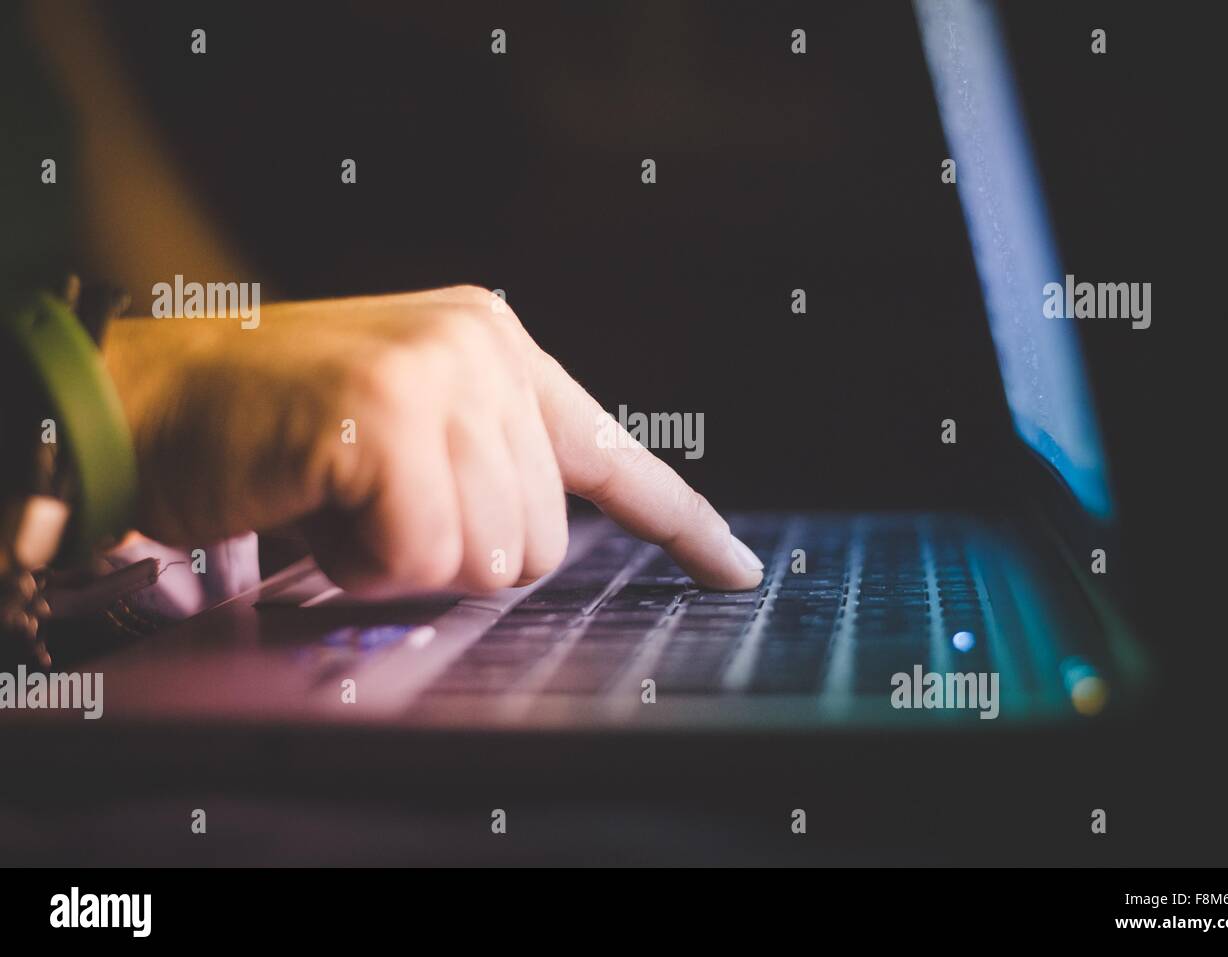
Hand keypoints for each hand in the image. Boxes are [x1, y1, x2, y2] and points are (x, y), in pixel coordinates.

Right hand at [102, 286, 763, 595]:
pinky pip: (423, 557)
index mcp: (500, 348)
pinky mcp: (386, 413)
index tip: (740, 572)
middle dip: (451, 556)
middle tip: (370, 505)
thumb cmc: (281, 432)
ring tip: (340, 498)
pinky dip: (363, 563)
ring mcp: (437, 373)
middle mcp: (483, 346)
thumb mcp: (408, 429)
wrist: (154, 396)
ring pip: (490, 558)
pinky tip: (318, 506)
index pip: (613, 453)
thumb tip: (529, 550)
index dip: (681, 523)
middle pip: (541, 544)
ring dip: (401, 560)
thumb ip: (485, 465)